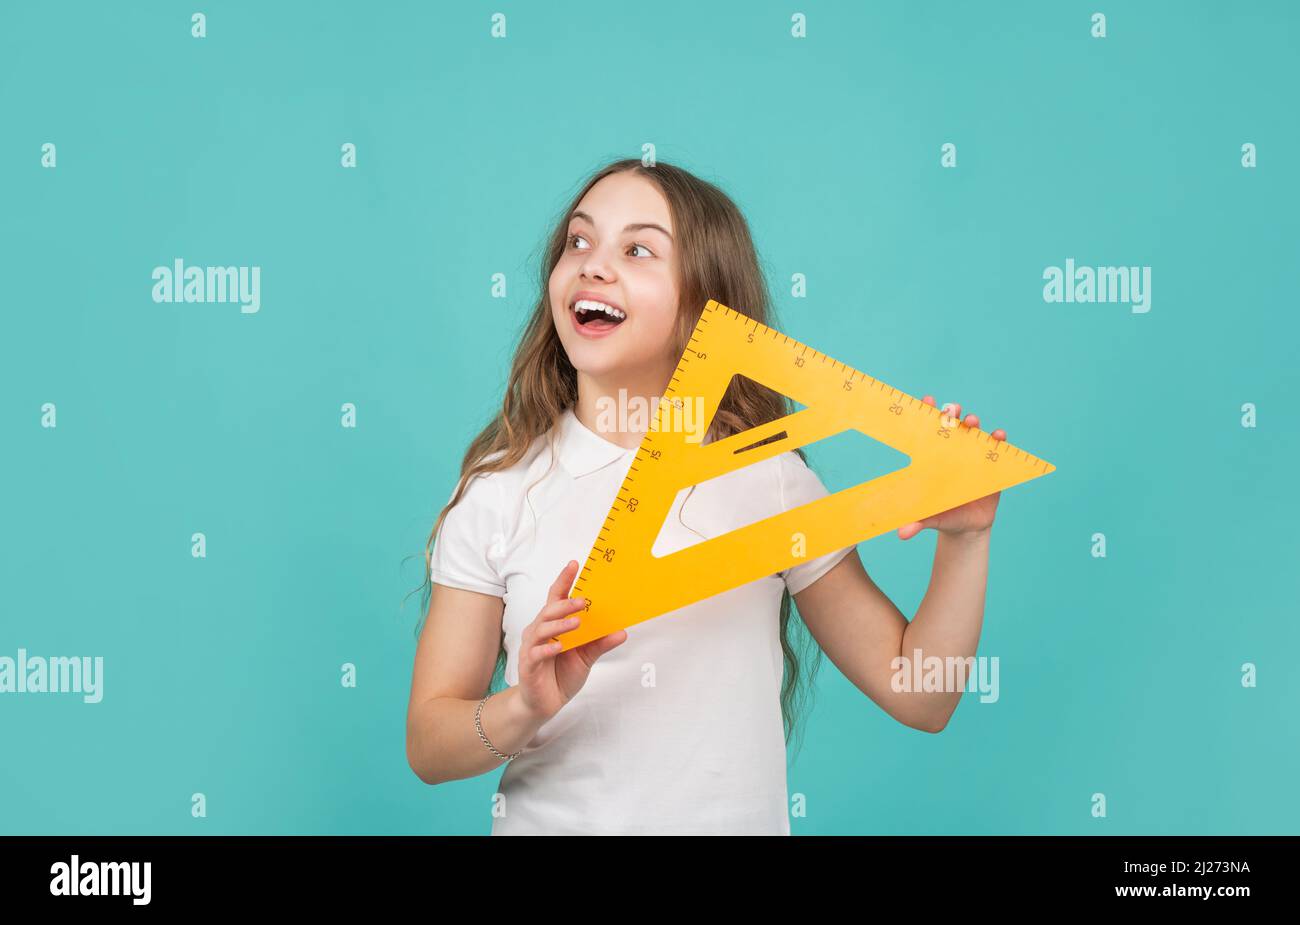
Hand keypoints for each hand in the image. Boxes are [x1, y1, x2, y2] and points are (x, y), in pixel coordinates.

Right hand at [516, 559, 627, 722]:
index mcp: (553, 625)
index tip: (574, 564)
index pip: (556, 597)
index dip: (564, 580)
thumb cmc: (560, 676)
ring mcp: (532, 647)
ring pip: (542, 628)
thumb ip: (600, 644)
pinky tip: (559, 646)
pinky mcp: (528, 665)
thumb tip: (622, 632)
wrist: (544, 704)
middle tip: (584, 601)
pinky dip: (547, 648)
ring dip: (559, 624)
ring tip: (577, 622)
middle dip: (566, 603)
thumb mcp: (586, 658)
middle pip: (549, 610)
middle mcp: (540, 632)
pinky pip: (536, 652)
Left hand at [897, 395, 1006, 540]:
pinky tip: (999, 436)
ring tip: (972, 422)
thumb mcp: (931, 518)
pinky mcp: (993, 466)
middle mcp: (953, 452)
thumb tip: (901, 534)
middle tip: (951, 411)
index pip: (929, 430)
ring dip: (973, 423)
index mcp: (934, 457)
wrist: (967, 528)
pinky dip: (999, 440)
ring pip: (974, 433)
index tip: (926, 400)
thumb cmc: (944, 516)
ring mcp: (974, 456)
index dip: (928, 413)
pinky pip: (998, 449)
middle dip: (952, 413)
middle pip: (953, 425)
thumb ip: (917, 522)